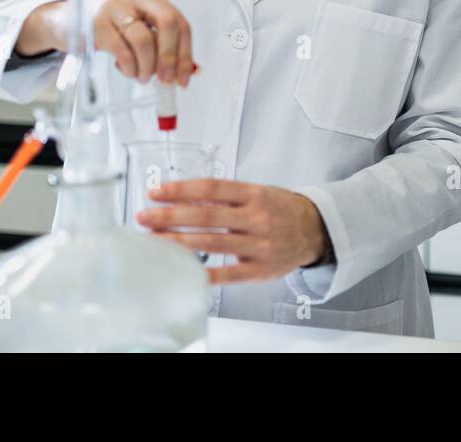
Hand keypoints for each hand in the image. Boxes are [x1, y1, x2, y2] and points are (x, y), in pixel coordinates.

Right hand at [17, 0, 195, 85]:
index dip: (185, 53)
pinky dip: (129, 66)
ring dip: (147, 66)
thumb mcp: (138, 28)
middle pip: (168, 23)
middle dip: (170, 57)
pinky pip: (122, 50)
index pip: (180, 22)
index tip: (184, 78)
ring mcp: (114, 5)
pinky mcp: (96, 22)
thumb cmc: (107, 26)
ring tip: (142, 76)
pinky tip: (127, 70)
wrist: (64, 20)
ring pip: (144, 39)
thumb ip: (163, 45)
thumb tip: (193, 70)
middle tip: (166, 80)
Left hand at [137, 180, 329, 284]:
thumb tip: (185, 199)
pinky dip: (206, 272)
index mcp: (254, 194)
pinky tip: (184, 269)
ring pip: (212, 243)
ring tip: (153, 240)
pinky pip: (229, 273)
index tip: (156, 192)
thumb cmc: (281, 209)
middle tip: (145, 217)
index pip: (211, 188)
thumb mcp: (257, 193)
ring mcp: (259, 244)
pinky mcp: (261, 269)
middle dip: (170, 216)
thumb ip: (225, 197)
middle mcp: (256, 217)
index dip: (180, 189)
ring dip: (178, 242)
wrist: (315, 230)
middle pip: (206, 216)